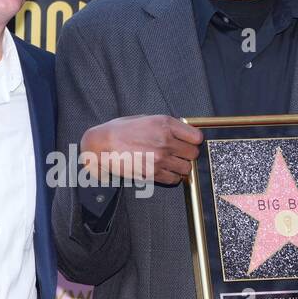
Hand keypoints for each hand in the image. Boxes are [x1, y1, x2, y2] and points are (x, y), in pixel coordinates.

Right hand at [80, 114, 202, 185]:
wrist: (101, 145)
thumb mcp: (145, 118)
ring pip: (186, 169)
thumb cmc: (119, 130)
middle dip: (187, 155)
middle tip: (178, 154)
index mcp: (165, 124)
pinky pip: (174, 180)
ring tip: (170, 164)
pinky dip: (172, 177)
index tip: (188, 143)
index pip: (196, 137)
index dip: (193, 141)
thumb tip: (179, 132)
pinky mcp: (153, 173)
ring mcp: (160, 159)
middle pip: (193, 154)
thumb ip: (164, 125)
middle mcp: (166, 141)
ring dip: (180, 167)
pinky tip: (163, 171)